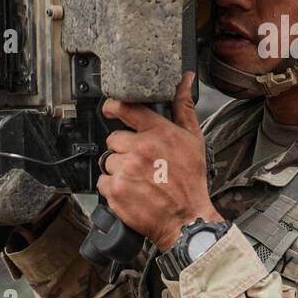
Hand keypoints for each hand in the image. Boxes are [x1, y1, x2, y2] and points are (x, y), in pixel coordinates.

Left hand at [98, 73, 223, 248]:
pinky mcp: (115, 191)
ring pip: (108, 161)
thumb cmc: (191, 181)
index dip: (113, 107)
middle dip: (124, 150)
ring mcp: (126, 170)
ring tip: (138, 179)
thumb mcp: (194, 140)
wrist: (187, 219)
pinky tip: (131, 191)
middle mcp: (140, 149)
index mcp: (159, 133)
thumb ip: (184, 108)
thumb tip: (185, 79)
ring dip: (119, 170)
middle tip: (141, 163)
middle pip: (114, 139)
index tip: (110, 110)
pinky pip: (102, 182)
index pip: (126, 108)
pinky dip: (113, 188)